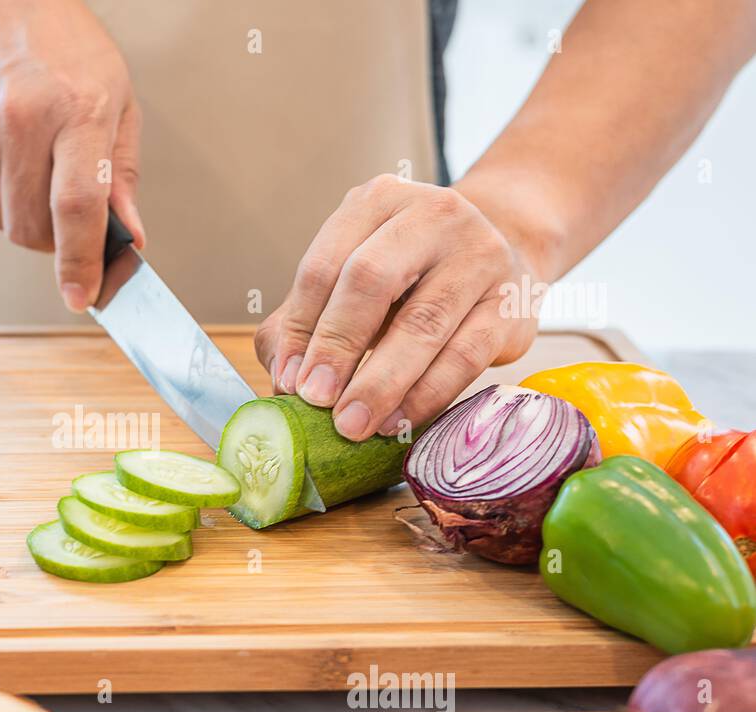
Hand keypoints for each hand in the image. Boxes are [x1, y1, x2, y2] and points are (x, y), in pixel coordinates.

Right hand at [0, 0, 143, 311]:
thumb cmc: (61, 47)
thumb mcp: (114, 96)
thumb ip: (120, 174)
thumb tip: (128, 236)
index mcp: (76, 107)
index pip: (76, 206)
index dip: (79, 261)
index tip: (82, 295)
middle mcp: (19, 117)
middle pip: (31, 226)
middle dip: (50, 238)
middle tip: (61, 208)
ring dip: (17, 210)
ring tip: (27, 158)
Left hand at [254, 174, 540, 439]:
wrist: (506, 253)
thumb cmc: (411, 276)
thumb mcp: (353, 279)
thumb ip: (305, 320)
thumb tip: (285, 379)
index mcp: (377, 202)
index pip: (325, 266)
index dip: (300, 328)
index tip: (288, 380)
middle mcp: (432, 215)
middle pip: (371, 281)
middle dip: (337, 347)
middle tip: (316, 399)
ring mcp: (479, 254)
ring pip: (422, 323)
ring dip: (380, 382)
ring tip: (352, 424)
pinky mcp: (511, 301)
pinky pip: (465, 355)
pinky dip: (426, 394)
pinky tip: (397, 421)